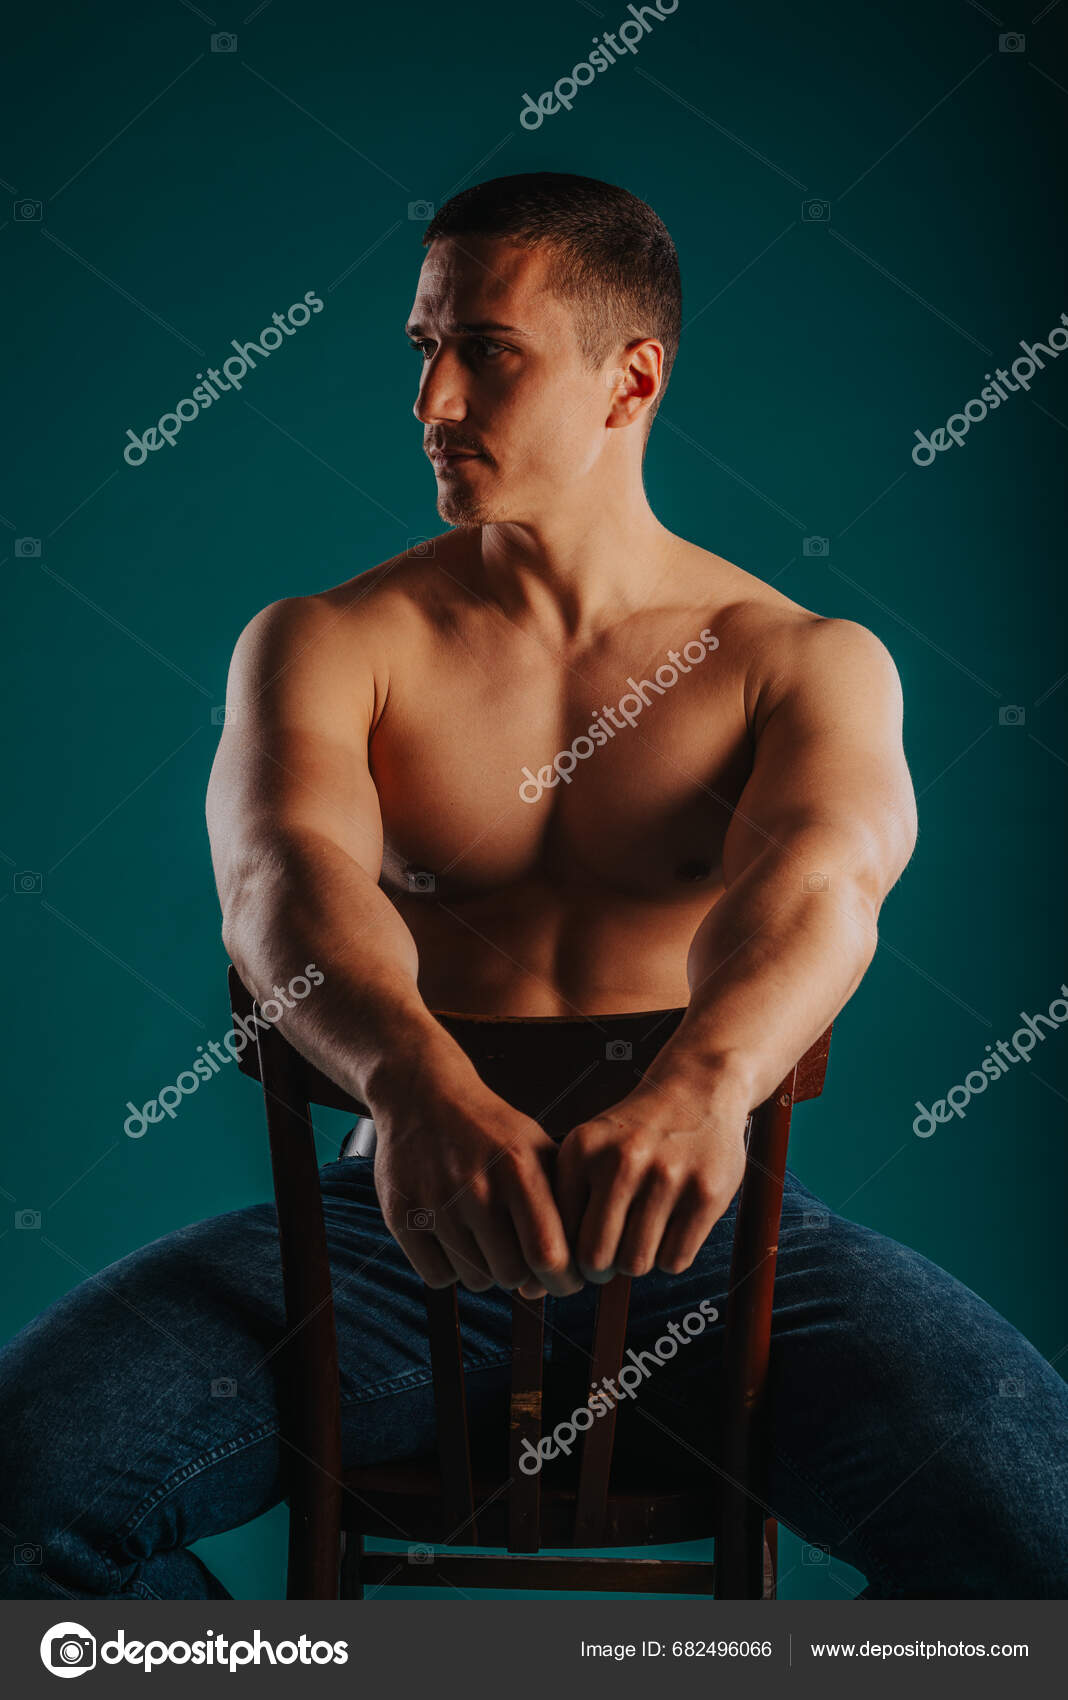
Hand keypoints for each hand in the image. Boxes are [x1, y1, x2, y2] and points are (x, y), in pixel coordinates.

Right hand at [371, 1078, 583, 1298]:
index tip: (564, 1283)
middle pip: (512, 1275)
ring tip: (482, 1235)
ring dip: (486, 1269)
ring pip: (476, 1280)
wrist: (423, 1095)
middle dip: (522, 1272)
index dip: (563, 1281)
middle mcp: (475, 1188)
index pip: (548, 1255)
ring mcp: (434, 1203)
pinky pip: (438, 1277)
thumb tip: (560, 1276)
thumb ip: (559, 1206)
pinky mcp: (400, 1215)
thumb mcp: (536, 1148)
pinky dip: (450, 1268)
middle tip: (517, 1250)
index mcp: (518, 1169)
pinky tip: (454, 1239)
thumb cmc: (489, 1129)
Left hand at [553, 1073, 750, 1282]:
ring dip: (636, 1262)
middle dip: (599, 1270)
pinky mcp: (705, 1194)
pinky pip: (674, 1260)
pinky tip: (669, 1231)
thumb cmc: (636, 1131)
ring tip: (640, 1239)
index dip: (567, 1256)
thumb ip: (568, 1194)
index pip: (559, 1233)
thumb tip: (549, 1268)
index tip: (578, 1255)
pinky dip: (669, 1258)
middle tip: (607, 1262)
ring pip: (636, 1264)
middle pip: (596, 1258)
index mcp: (583, 1150)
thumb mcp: (591, 1144)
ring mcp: (666, 1177)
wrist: (698, 1088)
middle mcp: (622, 1161)